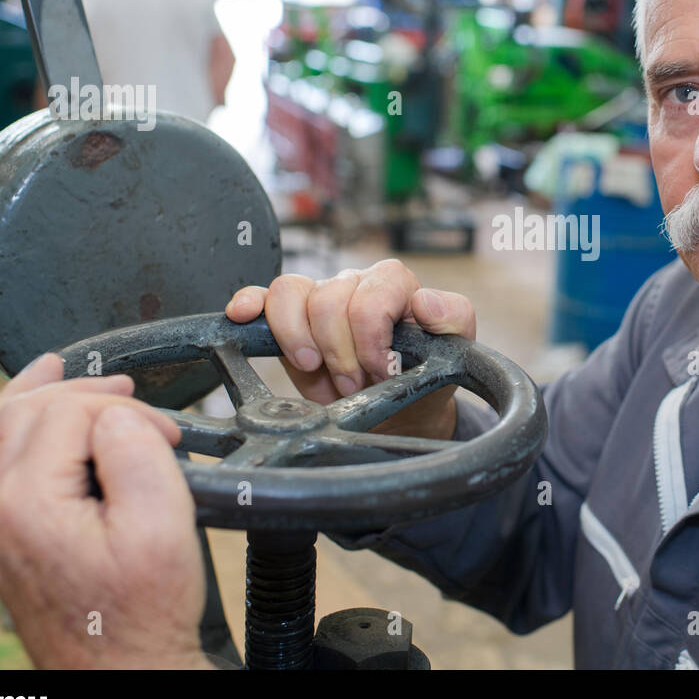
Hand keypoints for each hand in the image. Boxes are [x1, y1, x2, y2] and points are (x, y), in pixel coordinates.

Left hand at [0, 354, 210, 668]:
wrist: (123, 674)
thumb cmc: (144, 612)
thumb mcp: (162, 523)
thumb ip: (137, 451)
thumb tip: (117, 416)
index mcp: (30, 502)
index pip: (67, 412)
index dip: (124, 410)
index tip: (170, 436)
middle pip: (23, 413)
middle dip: (79, 391)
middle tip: (128, 390)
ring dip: (32, 396)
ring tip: (57, 368)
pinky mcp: (3, 540)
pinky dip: (4, 428)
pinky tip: (5, 416)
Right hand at [226, 259, 475, 439]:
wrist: (399, 414)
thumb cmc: (425, 379)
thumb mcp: (456, 353)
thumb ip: (454, 319)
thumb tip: (426, 302)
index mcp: (395, 284)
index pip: (372, 292)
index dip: (371, 339)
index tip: (381, 372)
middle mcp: (355, 284)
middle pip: (328, 299)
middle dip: (341, 353)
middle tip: (355, 384)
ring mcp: (320, 299)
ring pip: (291, 293)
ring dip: (301, 342)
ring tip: (318, 370)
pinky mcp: (289, 320)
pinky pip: (264, 296)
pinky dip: (251, 303)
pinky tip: (243, 316)